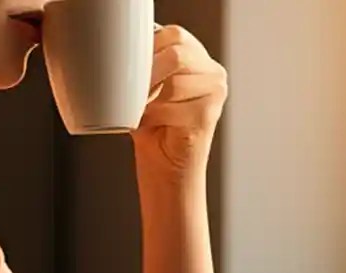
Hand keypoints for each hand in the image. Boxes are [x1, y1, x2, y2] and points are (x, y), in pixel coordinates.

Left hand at [133, 25, 227, 175]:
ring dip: (151, 98)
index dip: (149, 49)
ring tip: (145, 109)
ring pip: (175, 83)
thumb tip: (129, 53)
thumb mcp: (145, 83)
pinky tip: (154, 122)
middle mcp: (212, 71)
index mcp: (197, 55)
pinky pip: (174, 107)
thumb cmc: (153, 123)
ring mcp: (215, 93)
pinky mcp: (209, 115)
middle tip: (135, 90)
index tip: (133, 66)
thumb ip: (145, 62)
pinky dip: (156, 116)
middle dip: (149, 74)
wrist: (164, 164)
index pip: (174, 35)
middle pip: (178, 55)